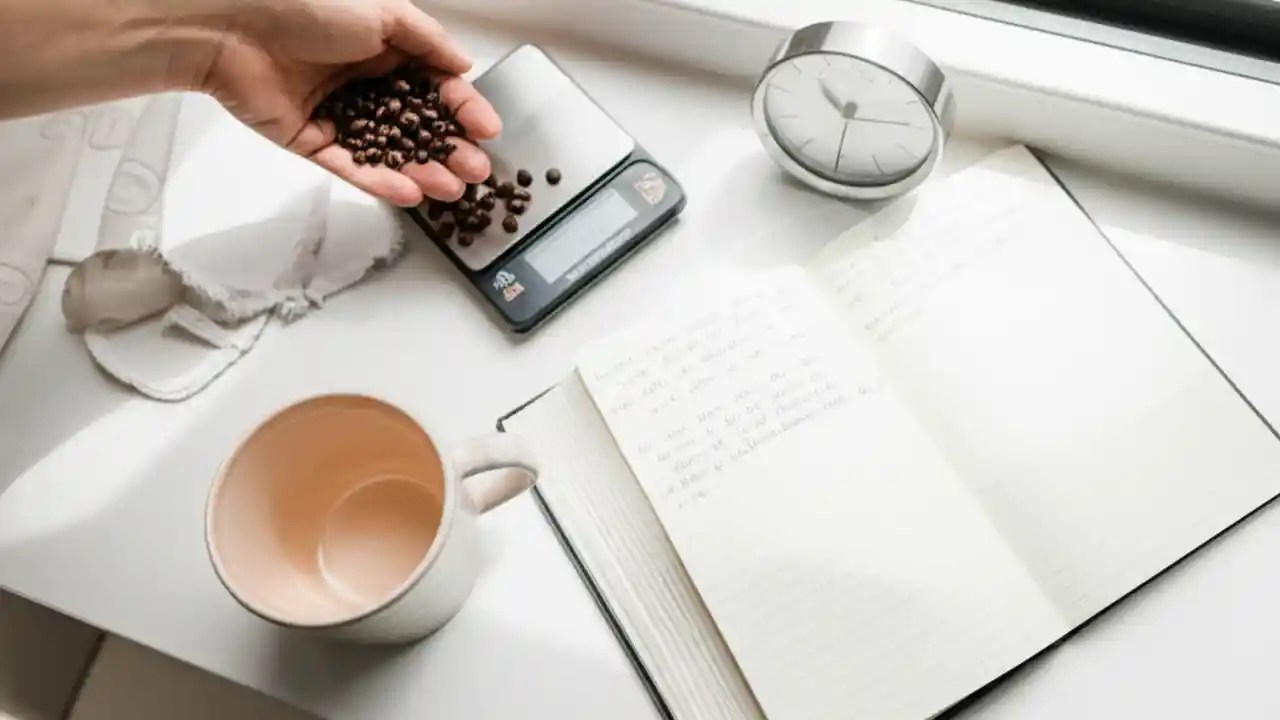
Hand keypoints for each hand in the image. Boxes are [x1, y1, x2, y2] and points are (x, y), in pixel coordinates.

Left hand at [202, 0, 500, 205]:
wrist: (233, 24)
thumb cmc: (307, 5)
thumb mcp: (383, 12)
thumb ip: (428, 41)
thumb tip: (463, 68)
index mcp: (384, 51)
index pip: (435, 87)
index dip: (463, 109)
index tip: (487, 131)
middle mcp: (364, 84)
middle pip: (417, 127)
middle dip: (450, 150)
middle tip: (477, 171)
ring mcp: (338, 116)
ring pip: (388, 153)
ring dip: (422, 172)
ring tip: (451, 190)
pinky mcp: (310, 142)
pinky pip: (351, 167)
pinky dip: (380, 182)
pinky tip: (410, 193)